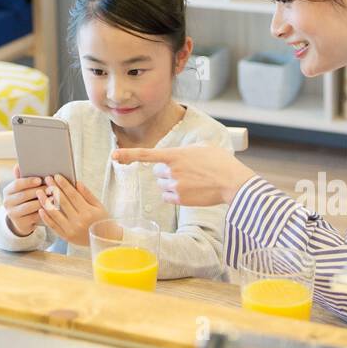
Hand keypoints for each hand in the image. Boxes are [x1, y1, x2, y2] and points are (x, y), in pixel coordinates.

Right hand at [1, 165, 46, 237]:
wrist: (21, 219)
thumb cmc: (25, 199)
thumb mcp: (22, 188)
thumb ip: (22, 177)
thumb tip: (18, 165)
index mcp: (7, 191)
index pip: (17, 184)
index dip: (28, 181)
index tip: (40, 180)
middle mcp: (7, 202)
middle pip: (24, 195)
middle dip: (38, 191)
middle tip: (51, 188)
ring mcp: (13, 214)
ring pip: (29, 206)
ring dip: (43, 201)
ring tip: (53, 197)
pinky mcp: (22, 223)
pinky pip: (34, 217)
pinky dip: (44, 211)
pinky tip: (52, 207)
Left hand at [38, 174, 107, 247]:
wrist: (105, 241)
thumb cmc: (103, 222)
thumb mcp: (99, 206)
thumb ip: (87, 194)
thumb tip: (77, 182)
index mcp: (88, 212)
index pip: (73, 195)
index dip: (64, 184)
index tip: (57, 176)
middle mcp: (79, 221)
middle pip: (62, 201)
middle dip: (53, 188)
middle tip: (47, 179)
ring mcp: (71, 230)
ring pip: (54, 213)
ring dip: (45, 201)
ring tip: (39, 192)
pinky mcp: (66, 237)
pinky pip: (53, 226)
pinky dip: (45, 217)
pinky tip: (40, 209)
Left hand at [111, 143, 255, 206]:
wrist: (232, 182)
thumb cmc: (221, 162)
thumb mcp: (203, 148)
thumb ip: (187, 150)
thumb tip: (184, 155)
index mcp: (175, 155)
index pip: (146, 155)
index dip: (128, 155)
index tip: (114, 156)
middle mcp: (172, 171)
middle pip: (157, 172)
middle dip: (167, 172)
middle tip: (186, 171)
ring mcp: (175, 186)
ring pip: (163, 185)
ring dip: (172, 183)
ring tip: (192, 182)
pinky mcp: (180, 199)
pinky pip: (168, 197)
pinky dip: (175, 195)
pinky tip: (191, 191)